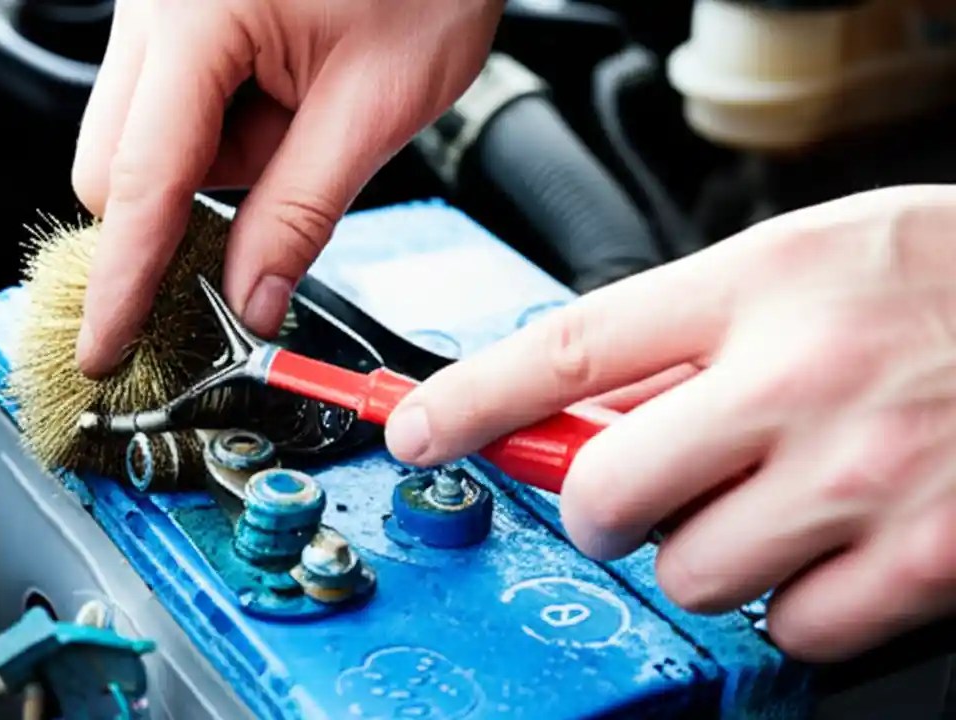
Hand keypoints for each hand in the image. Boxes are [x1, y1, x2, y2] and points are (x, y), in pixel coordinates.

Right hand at [71, 0, 503, 376]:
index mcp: (195, 16)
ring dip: (211, 165)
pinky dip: (217, 129)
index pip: (140, 184)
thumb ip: (300, 211)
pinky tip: (281, 93)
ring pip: (140, 140)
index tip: (103, 347)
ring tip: (299, 111)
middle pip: (113, 166)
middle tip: (273, 196)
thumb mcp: (376, 103)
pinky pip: (167, 104)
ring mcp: (156, 3)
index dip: (124, 281)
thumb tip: (250, 298)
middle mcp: (153, 5)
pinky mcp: (174, 11)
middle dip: (182, 210)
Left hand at [384, 185, 955, 661]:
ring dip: (703, 550)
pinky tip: (828, 542)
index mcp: (757, 286)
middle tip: (635, 492)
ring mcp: (863, 477)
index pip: (566, 350)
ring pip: (690, 572)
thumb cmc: (930, 278)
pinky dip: (792, 597)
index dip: (469, 401)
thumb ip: (683, 337)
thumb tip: (575, 415)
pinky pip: (789, 623)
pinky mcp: (923, 560)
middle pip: (607, 494)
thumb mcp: (796, 263)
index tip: (411, 431)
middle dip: (601, 508)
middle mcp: (802, 380)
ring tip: (767, 499)